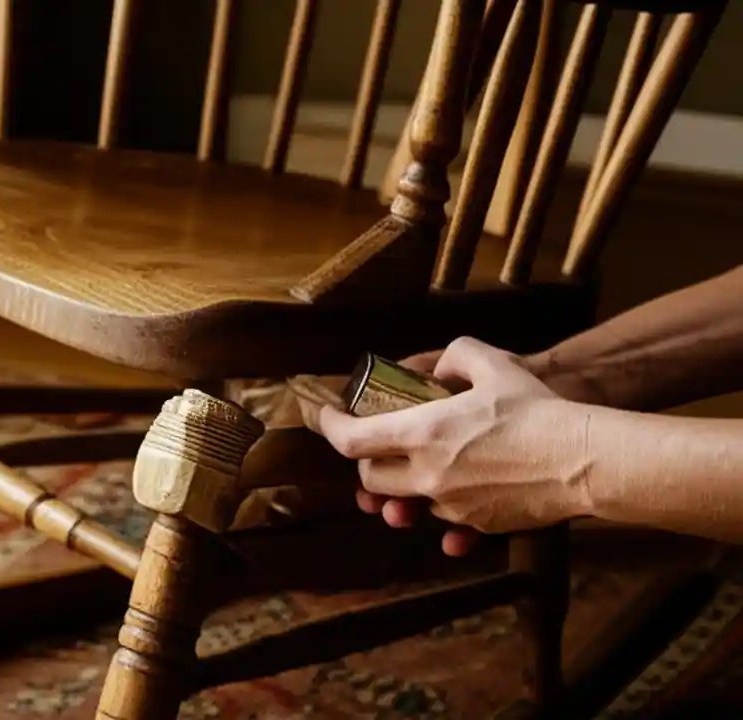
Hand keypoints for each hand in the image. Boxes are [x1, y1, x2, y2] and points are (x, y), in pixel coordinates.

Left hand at [318, 338, 593, 548]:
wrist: (586, 461)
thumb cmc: (539, 410)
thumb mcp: (492, 364)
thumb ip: (454, 356)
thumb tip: (437, 367)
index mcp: (422, 435)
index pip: (351, 442)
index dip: (330, 428)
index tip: (327, 417)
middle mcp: (428, 477)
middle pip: (371, 482)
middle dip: (366, 466)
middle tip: (375, 445)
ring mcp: (452, 507)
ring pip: (408, 504)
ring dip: (403, 489)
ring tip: (417, 469)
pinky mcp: (479, 525)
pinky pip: (446, 522)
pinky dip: (442, 505)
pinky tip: (453, 493)